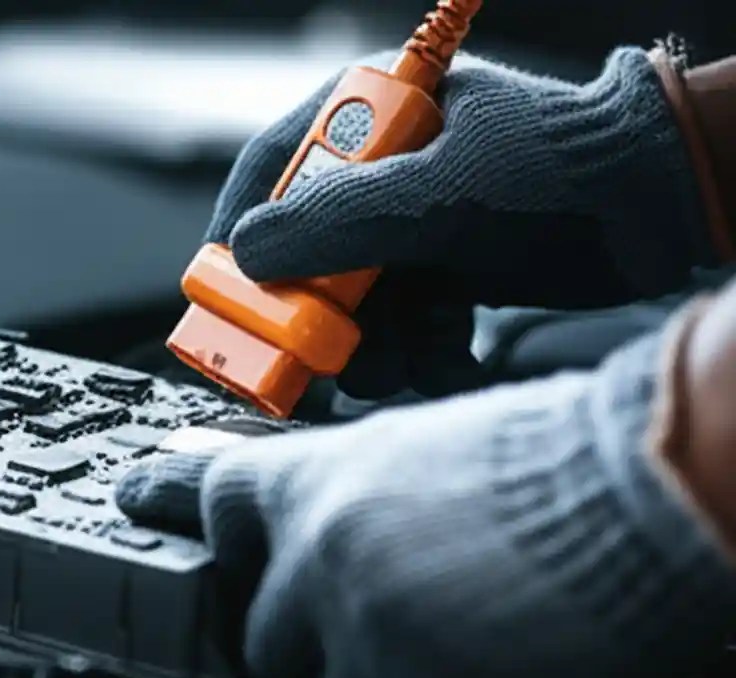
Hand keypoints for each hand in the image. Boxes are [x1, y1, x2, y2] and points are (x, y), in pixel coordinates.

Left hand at [117, 330, 735, 677]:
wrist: (632, 495)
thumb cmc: (543, 462)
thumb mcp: (419, 451)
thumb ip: (348, 494)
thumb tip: (313, 523)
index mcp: (318, 483)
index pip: (212, 495)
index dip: (173, 503)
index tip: (136, 499)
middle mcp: (319, 558)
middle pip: (256, 629)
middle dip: (298, 631)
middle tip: (360, 615)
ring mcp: (360, 635)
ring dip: (359, 676)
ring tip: (433, 639)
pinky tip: (468, 666)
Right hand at [207, 47, 716, 399]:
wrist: (658, 209)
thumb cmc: (562, 171)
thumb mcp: (437, 194)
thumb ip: (336, 223)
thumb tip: (246, 254)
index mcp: (373, 115)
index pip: (272, 169)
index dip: (238, 235)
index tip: (219, 292)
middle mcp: (383, 168)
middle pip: (305, 250)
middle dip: (314, 314)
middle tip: (320, 355)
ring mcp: (412, 222)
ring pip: (349, 298)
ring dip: (367, 343)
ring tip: (401, 361)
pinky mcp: (440, 268)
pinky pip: (396, 320)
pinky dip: (410, 347)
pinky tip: (440, 351)